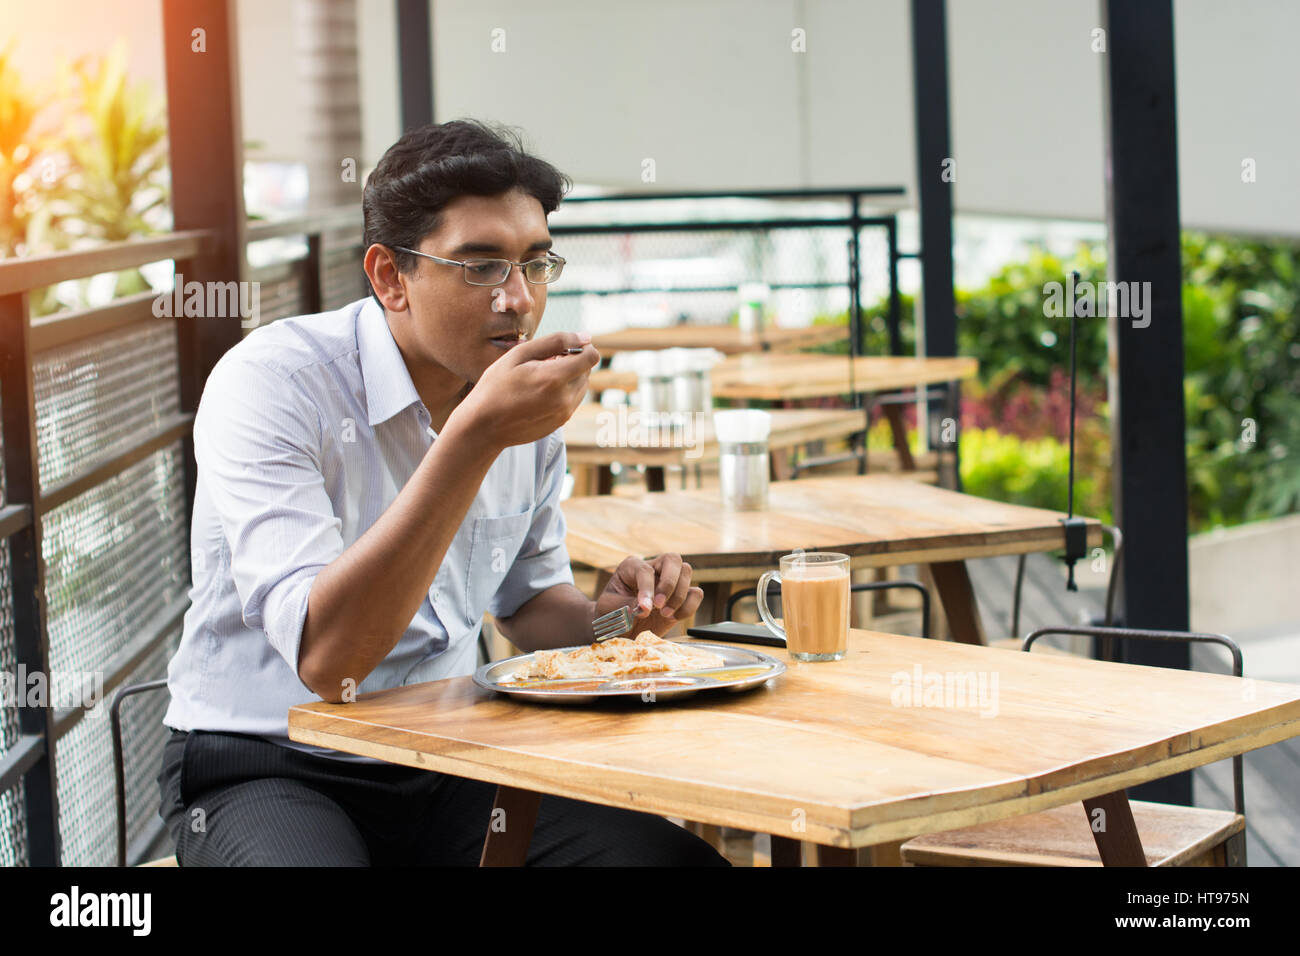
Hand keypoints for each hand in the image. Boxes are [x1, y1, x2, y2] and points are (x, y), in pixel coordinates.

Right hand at [452, 331, 598, 448]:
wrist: (483, 426)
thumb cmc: (496, 386)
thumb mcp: (519, 355)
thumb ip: (555, 342)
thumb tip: (586, 337)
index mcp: (554, 378)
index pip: (591, 357)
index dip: (581, 347)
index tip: (563, 347)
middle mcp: (565, 399)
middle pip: (586, 370)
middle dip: (572, 361)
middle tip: (543, 362)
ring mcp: (564, 413)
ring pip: (581, 385)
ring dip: (568, 377)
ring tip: (539, 378)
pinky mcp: (560, 422)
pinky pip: (572, 400)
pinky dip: (562, 392)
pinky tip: (538, 392)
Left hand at [594, 554, 704, 637]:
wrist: (620, 631)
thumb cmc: (612, 616)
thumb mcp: (611, 611)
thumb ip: (627, 607)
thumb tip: (646, 608)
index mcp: (631, 567)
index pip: (645, 570)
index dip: (647, 589)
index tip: (644, 609)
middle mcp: (653, 569)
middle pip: (673, 559)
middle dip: (669, 583)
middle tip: (660, 606)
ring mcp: (669, 581)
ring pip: (686, 572)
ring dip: (678, 597)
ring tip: (664, 615)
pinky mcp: (681, 597)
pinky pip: (696, 594)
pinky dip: (689, 607)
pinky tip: (673, 618)